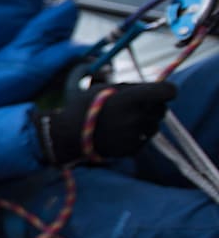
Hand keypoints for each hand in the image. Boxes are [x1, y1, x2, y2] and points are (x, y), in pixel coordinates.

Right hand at [32, 81, 176, 163]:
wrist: (69, 135)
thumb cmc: (86, 106)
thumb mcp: (105, 88)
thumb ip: (132, 88)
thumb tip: (155, 89)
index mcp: (131, 99)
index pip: (167, 91)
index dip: (167, 89)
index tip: (161, 90)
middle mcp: (136, 117)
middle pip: (163, 109)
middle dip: (153, 106)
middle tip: (136, 105)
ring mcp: (135, 135)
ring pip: (155, 125)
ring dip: (145, 121)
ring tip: (123, 120)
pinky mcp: (133, 150)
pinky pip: (145, 139)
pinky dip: (137, 134)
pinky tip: (119, 132)